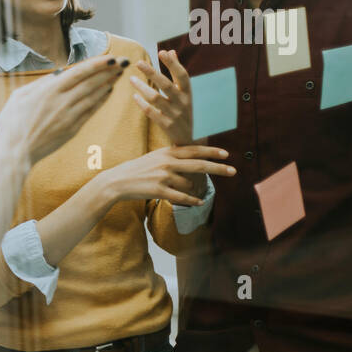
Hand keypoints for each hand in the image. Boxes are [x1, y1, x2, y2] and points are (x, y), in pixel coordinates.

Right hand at [0, 56, 122, 161]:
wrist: (14, 152)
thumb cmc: (12, 123)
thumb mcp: (19, 96)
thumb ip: (40, 84)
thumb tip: (58, 74)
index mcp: (48, 91)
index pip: (79, 72)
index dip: (98, 64)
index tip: (112, 57)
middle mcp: (62, 102)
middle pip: (91, 83)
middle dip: (110, 71)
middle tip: (125, 62)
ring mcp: (69, 117)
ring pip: (94, 96)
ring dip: (108, 83)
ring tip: (119, 74)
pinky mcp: (72, 129)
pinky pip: (91, 111)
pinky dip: (101, 100)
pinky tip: (108, 92)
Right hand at [101, 145, 234, 205]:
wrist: (118, 181)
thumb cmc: (138, 169)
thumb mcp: (155, 156)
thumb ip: (174, 155)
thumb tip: (193, 155)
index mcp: (167, 152)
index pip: (194, 150)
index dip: (211, 151)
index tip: (226, 153)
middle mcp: (167, 162)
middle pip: (199, 164)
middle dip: (218, 168)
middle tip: (233, 171)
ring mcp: (163, 176)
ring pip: (188, 183)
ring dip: (190, 187)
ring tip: (178, 187)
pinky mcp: (159, 191)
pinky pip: (182, 197)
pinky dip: (192, 200)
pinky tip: (199, 202)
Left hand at [131, 49, 193, 145]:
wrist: (192, 141)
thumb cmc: (187, 111)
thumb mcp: (187, 92)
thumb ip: (177, 72)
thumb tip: (170, 50)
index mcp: (190, 93)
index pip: (182, 75)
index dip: (173, 63)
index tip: (162, 52)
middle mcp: (183, 102)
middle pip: (166, 85)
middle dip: (152, 73)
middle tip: (138, 63)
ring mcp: (175, 114)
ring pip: (156, 98)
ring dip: (142, 87)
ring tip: (131, 79)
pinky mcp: (166, 125)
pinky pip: (151, 112)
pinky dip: (142, 103)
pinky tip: (134, 96)